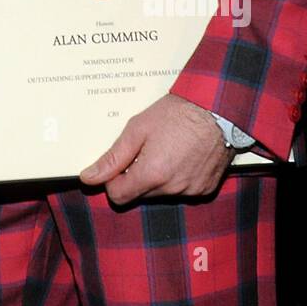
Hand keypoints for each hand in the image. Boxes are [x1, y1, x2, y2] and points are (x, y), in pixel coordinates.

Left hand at [79, 94, 232, 203]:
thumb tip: (88, 177)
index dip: (113, 180)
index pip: (118, 196)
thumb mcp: (138, 129)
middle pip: (140, 194)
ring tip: (167, 148)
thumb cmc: (177, 114)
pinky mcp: (206, 189)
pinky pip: (182, 190)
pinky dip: (178, 177)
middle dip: (136, 176)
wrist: (218, 110)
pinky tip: (184, 155)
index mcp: (151, 175)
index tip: (119, 163)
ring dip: (158, 177)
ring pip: (161, 192)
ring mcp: (191, 191)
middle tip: (145, 149)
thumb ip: (113, 157)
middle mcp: (172, 189)